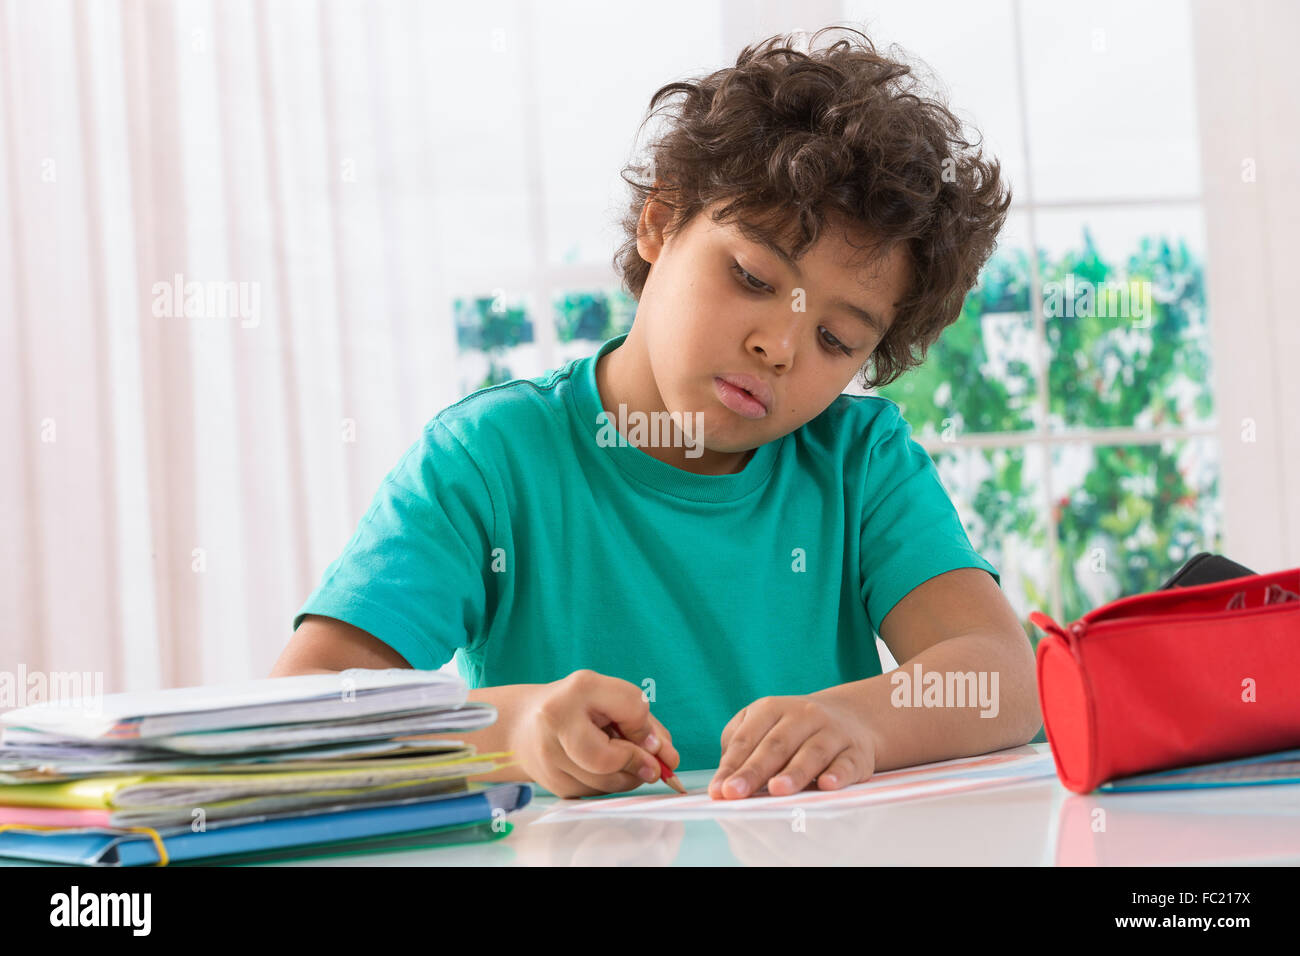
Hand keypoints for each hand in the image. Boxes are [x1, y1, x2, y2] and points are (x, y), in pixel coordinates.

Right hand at [510, 669, 680, 798]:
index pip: (631, 711)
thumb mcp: (610, 698)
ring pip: (608, 782)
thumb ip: (644, 723)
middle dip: (638, 763)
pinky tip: (606, 768)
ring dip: (630, 776)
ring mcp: (549, 757)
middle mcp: (556, 721)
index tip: (646, 732)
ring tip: (628, 760)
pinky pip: (598, 793)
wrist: (523, 725)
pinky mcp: (553, 784)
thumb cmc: (578, 707)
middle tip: (653, 765)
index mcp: (578, 690)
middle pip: (610, 760)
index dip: (645, 727)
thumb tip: (668, 760)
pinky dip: (612, 784)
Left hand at [708, 694, 876, 799]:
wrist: (849, 717)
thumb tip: (722, 783)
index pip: (747, 738)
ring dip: (794, 772)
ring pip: (812, 753)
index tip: (718, 791)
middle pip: (776, 745)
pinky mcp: (856, 752)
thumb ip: (739, 750)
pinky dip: (838, 774)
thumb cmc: (792, 730)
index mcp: (771, 708)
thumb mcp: (762, 726)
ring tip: (777, 790)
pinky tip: (826, 785)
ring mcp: (832, 732)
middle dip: (754, 771)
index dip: (731, 765)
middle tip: (735, 793)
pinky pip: (847, 763)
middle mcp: (803, 716)